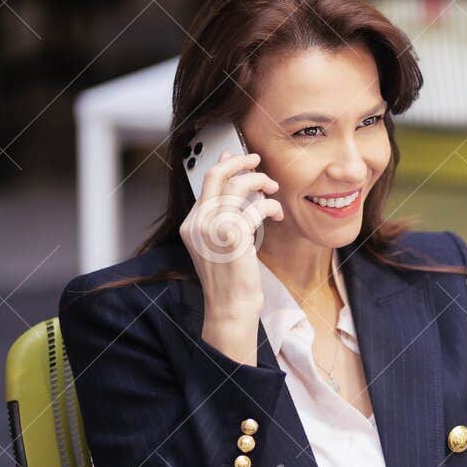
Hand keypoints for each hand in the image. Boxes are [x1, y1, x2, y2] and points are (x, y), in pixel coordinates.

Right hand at [180, 151, 281, 363]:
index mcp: (190, 224)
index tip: (239, 158)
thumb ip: (222, 219)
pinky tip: (276, 213)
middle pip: (216, 175)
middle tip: (257, 159)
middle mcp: (197, 223)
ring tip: (272, 188)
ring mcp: (213, 227)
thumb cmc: (231, 280)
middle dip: (239, 162)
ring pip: (238, 186)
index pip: (206, 183)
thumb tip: (234, 190)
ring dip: (260, 182)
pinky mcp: (233, 235)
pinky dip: (271, 205)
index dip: (224, 166)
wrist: (230, 308)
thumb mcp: (219, 246)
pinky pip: (257, 206)